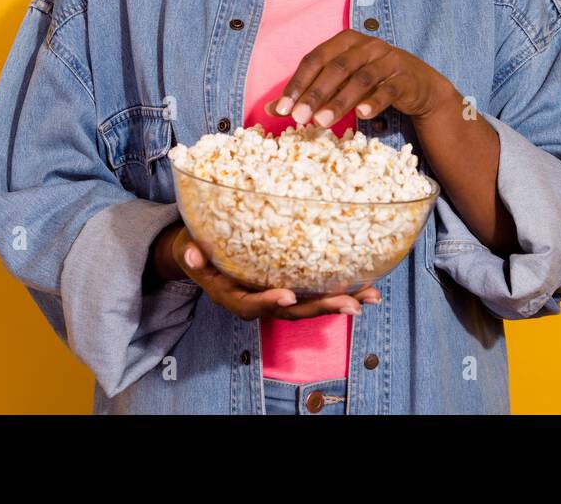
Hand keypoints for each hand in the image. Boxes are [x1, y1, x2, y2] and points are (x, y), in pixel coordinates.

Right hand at [170, 225, 380, 320]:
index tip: (288, 296)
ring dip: (341, 303)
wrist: (201, 256)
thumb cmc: (196, 248)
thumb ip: (191, 253)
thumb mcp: (188, 248)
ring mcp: (276, 297)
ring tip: (371, 297)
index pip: (250, 305)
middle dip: (322, 308)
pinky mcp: (290, 288)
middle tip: (352, 304)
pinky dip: (341, 291)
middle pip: (291, 311)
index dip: (268, 303)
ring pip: (310, 305)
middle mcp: (257, 302)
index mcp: (232, 296)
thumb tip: (190, 253)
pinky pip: (315, 293)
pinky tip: (366, 285)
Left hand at [266, 29, 452, 128]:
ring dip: (340, 101)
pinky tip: (362, 116)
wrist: (419, 86)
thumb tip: (272, 110)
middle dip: (315, 94)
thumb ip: (310, 92)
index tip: (282, 108)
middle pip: (336, 67)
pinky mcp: (406, 78)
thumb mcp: (340, 83)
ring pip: (361, 79)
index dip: (298, 83)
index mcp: (346, 41)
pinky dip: (374, 102)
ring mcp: (388, 60)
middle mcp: (367, 45)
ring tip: (322, 122)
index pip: (315, 58)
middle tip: (299, 118)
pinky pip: (388, 90)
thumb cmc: (372, 82)